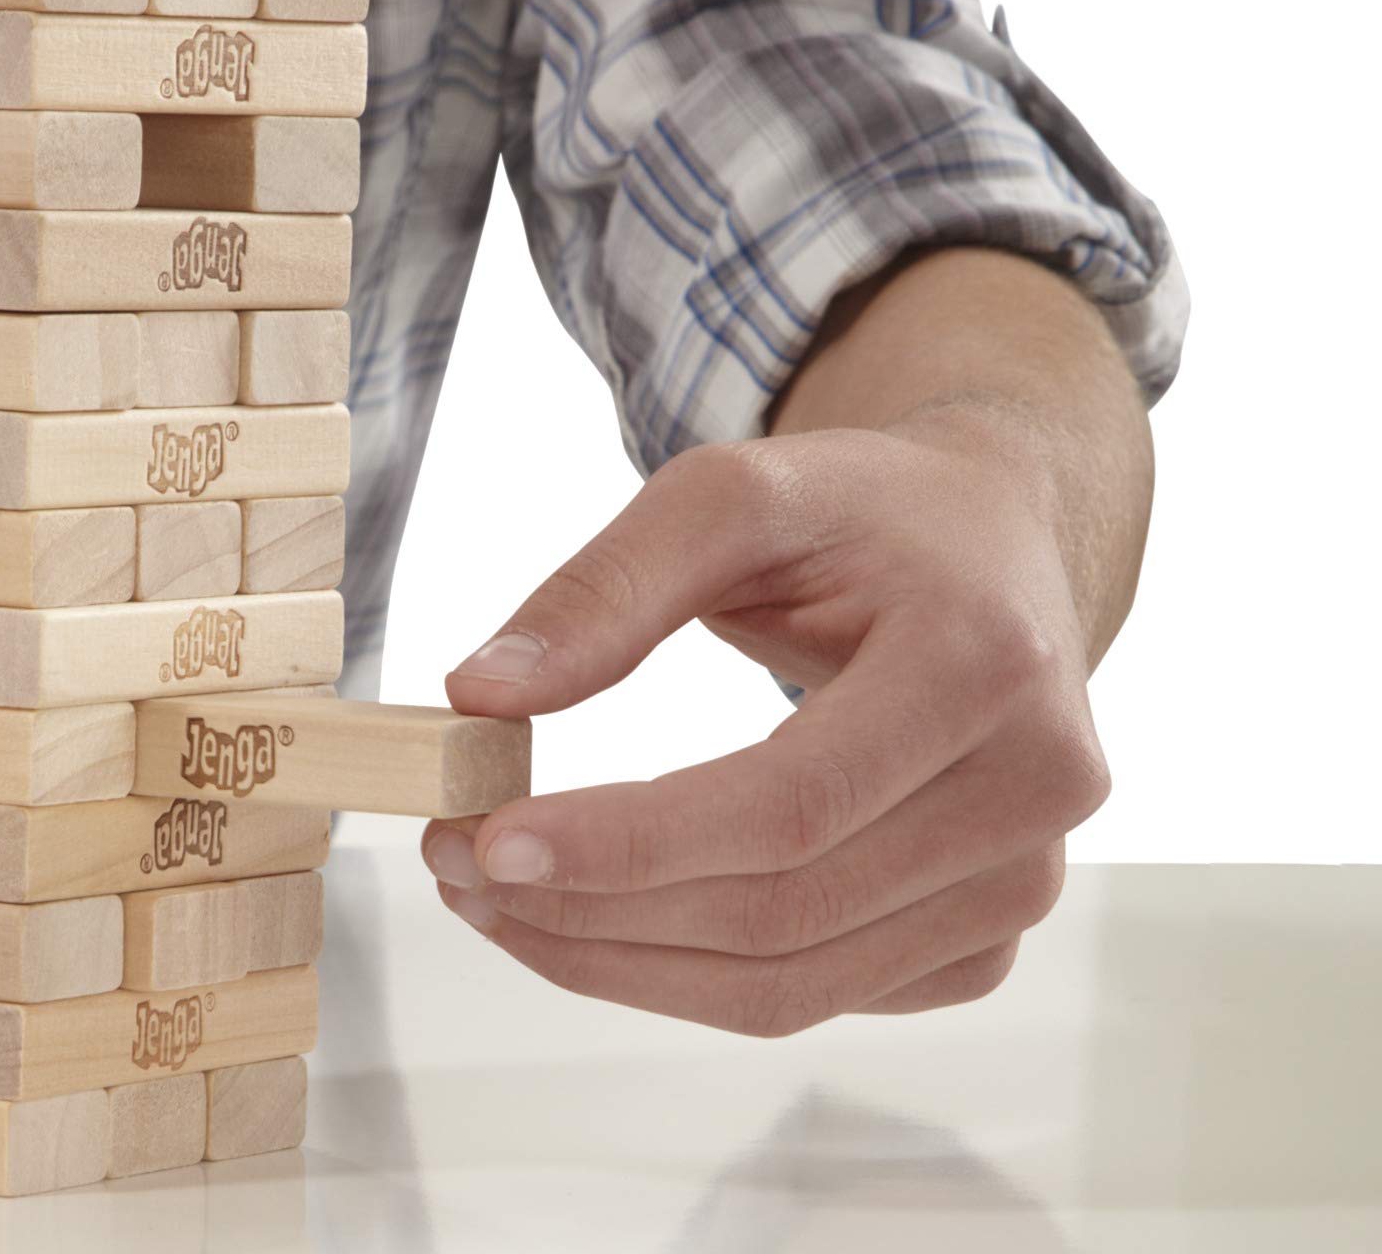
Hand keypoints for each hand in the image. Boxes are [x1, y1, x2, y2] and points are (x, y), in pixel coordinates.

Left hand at [423, 417, 1110, 1034]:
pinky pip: (819, 995)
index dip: (628, 843)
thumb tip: (479, 695)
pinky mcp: (987, 932)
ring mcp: (1025, 877)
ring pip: (792, 984)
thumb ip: (605, 589)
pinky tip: (599, 920)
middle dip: (593, 909)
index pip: (788, 803)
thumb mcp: (730, 493)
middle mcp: (1033, 786)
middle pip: (782, 911)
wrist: (992, 539)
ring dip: (620, 963)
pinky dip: (689, 977)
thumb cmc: (860, 508)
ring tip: (496, 900)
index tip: (486, 841)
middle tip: (455, 865)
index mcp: (980, 660)